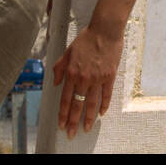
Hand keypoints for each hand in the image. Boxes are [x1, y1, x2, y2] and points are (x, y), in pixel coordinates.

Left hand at [51, 20, 123, 139]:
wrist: (105, 30)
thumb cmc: (86, 39)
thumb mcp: (67, 52)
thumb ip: (59, 68)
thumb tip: (56, 83)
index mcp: (71, 73)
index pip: (66, 99)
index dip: (63, 114)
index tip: (61, 125)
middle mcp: (83, 78)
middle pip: (77, 105)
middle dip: (73, 121)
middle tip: (71, 134)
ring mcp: (97, 78)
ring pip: (91, 103)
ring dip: (88, 118)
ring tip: (86, 128)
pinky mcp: (109, 76)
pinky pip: (106, 94)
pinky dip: (104, 105)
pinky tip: (101, 113)